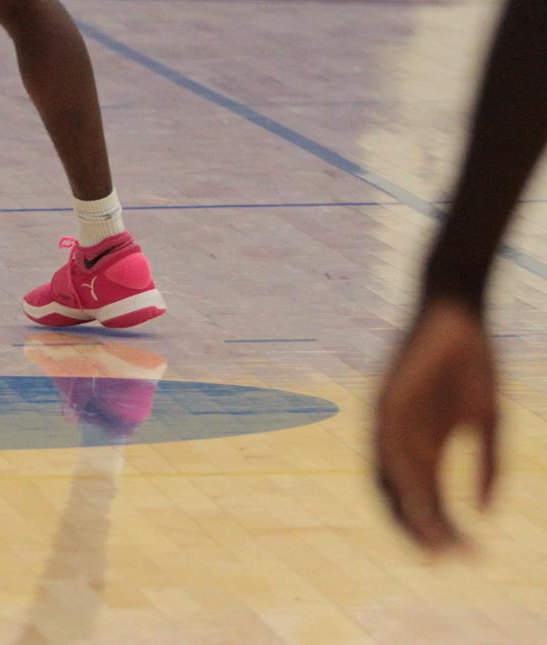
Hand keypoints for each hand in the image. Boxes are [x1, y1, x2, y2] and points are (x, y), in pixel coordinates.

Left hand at [374, 297, 499, 553]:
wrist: (457, 314)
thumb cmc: (474, 365)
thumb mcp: (488, 422)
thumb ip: (487, 467)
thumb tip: (484, 513)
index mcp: (424, 444)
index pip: (424, 498)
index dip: (441, 528)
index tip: (466, 556)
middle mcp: (399, 437)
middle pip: (399, 495)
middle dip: (418, 528)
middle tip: (441, 559)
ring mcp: (388, 419)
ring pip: (388, 475)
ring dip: (408, 508)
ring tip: (430, 537)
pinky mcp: (385, 398)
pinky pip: (386, 442)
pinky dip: (399, 469)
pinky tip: (417, 492)